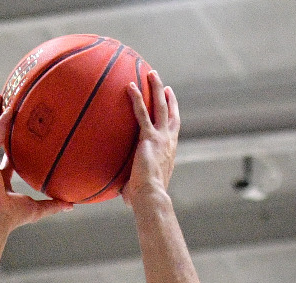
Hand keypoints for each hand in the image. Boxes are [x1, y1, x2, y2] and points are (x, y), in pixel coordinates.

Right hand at [0, 94, 71, 230]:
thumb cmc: (12, 217)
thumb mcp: (37, 208)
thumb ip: (53, 204)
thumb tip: (72, 205)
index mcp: (0, 178)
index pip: (6, 157)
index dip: (11, 144)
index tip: (18, 131)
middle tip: (5, 104)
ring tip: (0, 96)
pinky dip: (0, 124)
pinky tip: (8, 110)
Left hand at [121, 69, 178, 204]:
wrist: (151, 196)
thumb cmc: (145, 198)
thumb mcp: (141, 186)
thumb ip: (132, 183)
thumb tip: (122, 194)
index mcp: (169, 151)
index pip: (173, 128)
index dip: (173, 113)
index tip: (171, 101)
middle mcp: (169, 141)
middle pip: (171, 113)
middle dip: (167, 96)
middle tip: (163, 83)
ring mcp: (161, 138)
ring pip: (161, 106)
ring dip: (156, 88)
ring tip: (151, 73)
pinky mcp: (149, 137)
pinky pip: (142, 113)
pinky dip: (136, 98)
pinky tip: (130, 86)